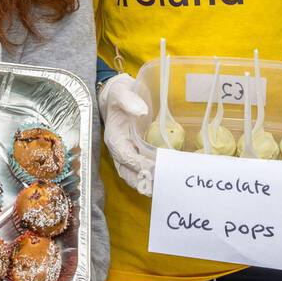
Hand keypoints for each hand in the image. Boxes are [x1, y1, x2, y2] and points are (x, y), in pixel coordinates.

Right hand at [98, 74, 152, 195]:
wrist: (119, 95)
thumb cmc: (120, 94)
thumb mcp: (121, 92)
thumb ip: (129, 101)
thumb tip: (142, 112)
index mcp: (114, 138)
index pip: (125, 156)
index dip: (139, 164)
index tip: (155, 168)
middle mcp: (120, 150)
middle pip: (128, 173)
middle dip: (143, 182)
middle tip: (160, 187)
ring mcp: (128, 154)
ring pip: (135, 175)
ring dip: (147, 183)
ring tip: (164, 188)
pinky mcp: (137, 153)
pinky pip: (142, 169)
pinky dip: (151, 176)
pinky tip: (166, 179)